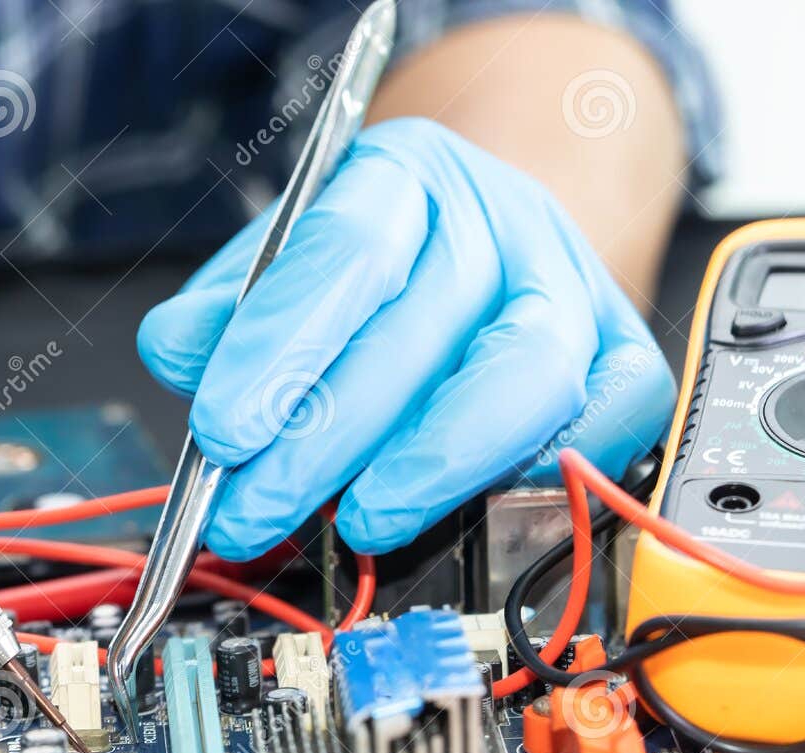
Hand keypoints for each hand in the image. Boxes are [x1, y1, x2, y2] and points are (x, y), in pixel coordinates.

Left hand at [137, 118, 675, 557]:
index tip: (225, 430)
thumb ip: (226, 309)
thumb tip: (179, 352)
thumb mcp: (279, 264)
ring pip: (525, 375)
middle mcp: (501, 220)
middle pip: (425, 325)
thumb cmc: (374, 269)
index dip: (282, 347)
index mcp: (405, 176)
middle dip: (326, 438)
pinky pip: (606, 424)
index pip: (349, 249)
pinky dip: (539, 472)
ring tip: (358, 524)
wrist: (490, 244)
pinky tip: (464, 506)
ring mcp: (574, 290)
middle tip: (256, 509)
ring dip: (434, 464)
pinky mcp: (625, 362)